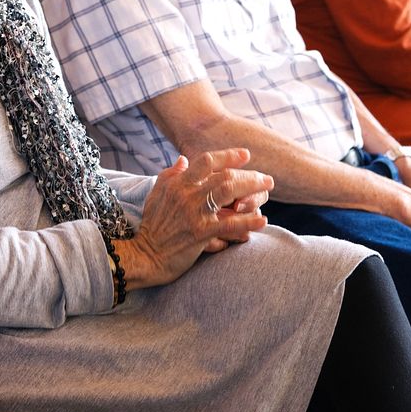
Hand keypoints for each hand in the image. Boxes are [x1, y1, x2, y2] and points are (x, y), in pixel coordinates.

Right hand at [115, 148, 272, 288]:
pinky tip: (262, 220)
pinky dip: (248, 221)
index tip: (246, 155)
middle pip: (223, 176)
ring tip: (267, 190)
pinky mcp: (200, 233)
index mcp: (177, 183)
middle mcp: (186, 194)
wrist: (143, 256)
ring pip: (228, 193)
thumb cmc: (152, 226)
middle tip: (266, 178)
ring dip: (252, 189)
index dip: (228, 155)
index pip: (206, 161)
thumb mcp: (156, 194)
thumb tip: (184, 159)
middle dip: (248, 175)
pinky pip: (229, 224)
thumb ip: (170, 174)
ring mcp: (194, 213)